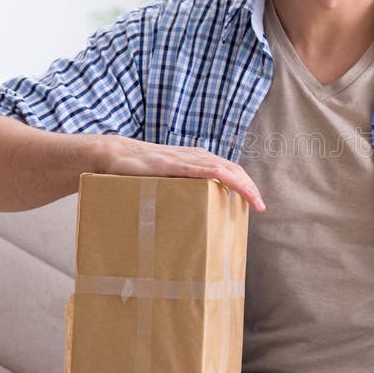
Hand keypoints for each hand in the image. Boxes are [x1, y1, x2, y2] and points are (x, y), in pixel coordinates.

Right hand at [96, 135, 265, 211]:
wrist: (113, 157)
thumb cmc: (138, 173)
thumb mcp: (165, 182)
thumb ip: (180, 192)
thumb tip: (191, 216)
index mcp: (196, 160)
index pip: (230, 170)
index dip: (245, 184)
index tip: (256, 202)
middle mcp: (196, 157)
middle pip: (233, 170)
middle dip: (249, 187)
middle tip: (260, 206)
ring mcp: (186, 159)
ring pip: (224, 168)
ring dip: (243, 184)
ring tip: (254, 201)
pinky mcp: (174, 164)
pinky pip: (204, 168)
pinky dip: (222, 175)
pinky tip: (232, 184)